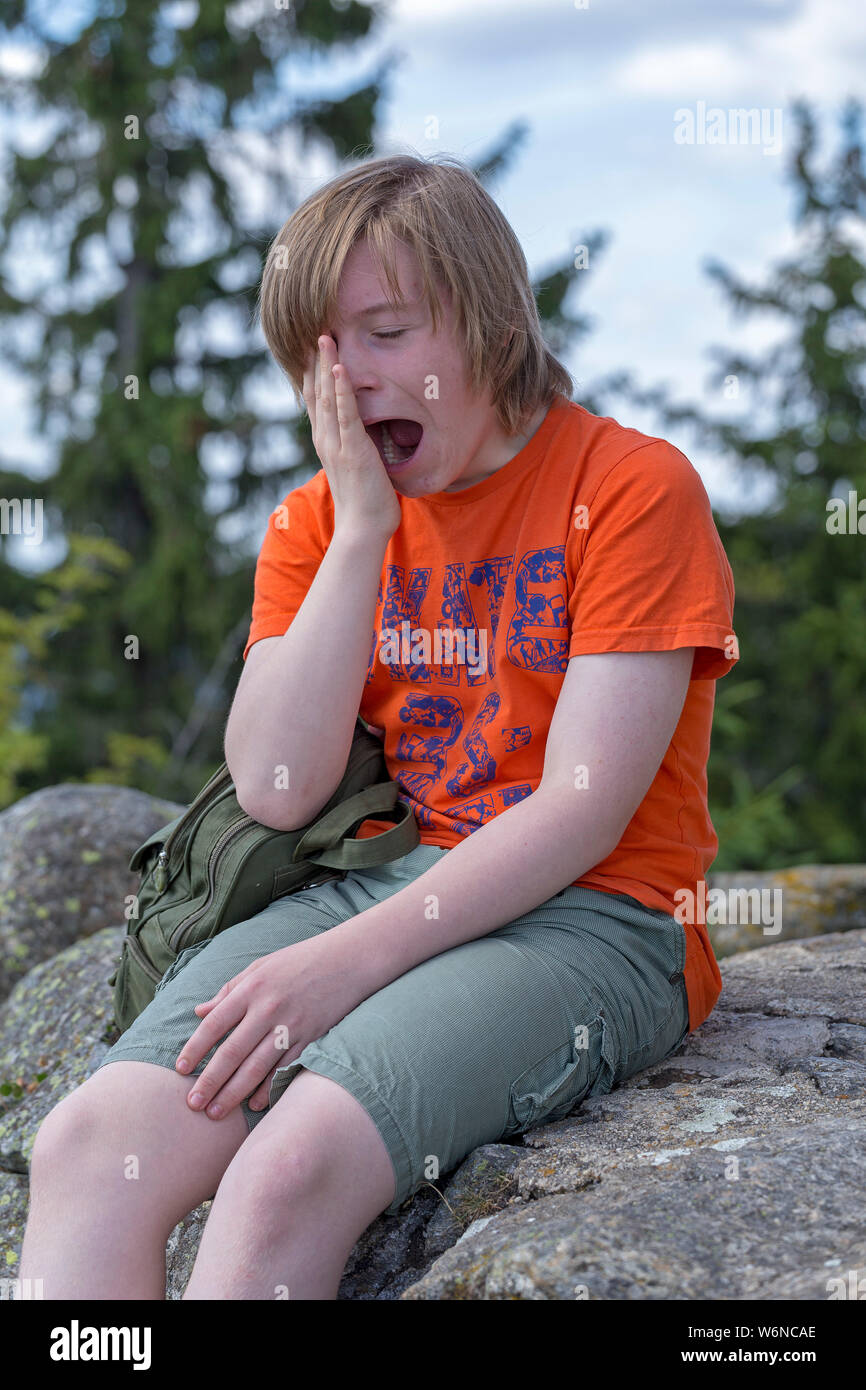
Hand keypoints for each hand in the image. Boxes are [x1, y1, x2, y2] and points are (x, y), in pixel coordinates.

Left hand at [174, 933, 362, 1120]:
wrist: (348, 959)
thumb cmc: (299, 960)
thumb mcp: (260, 967)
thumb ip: (229, 991)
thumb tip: (199, 1012)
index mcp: (251, 988)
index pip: (215, 1024)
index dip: (195, 1048)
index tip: (180, 1069)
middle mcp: (268, 1009)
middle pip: (232, 1052)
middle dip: (210, 1081)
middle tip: (192, 1104)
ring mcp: (291, 1025)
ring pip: (256, 1067)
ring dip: (233, 1093)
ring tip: (216, 1112)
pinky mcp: (310, 1038)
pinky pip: (284, 1069)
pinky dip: (268, 1088)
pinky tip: (253, 1104)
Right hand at [302, 335, 402, 540]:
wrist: (361, 530)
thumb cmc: (365, 504)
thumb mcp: (358, 468)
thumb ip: (357, 448)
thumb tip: (367, 435)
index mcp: (326, 443)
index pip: (315, 401)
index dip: (313, 373)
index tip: (313, 349)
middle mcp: (325, 439)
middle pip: (315, 391)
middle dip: (315, 359)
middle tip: (315, 329)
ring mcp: (336, 444)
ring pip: (326, 396)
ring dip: (325, 363)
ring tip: (325, 335)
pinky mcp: (352, 449)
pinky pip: (345, 413)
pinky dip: (341, 389)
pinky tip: (338, 367)